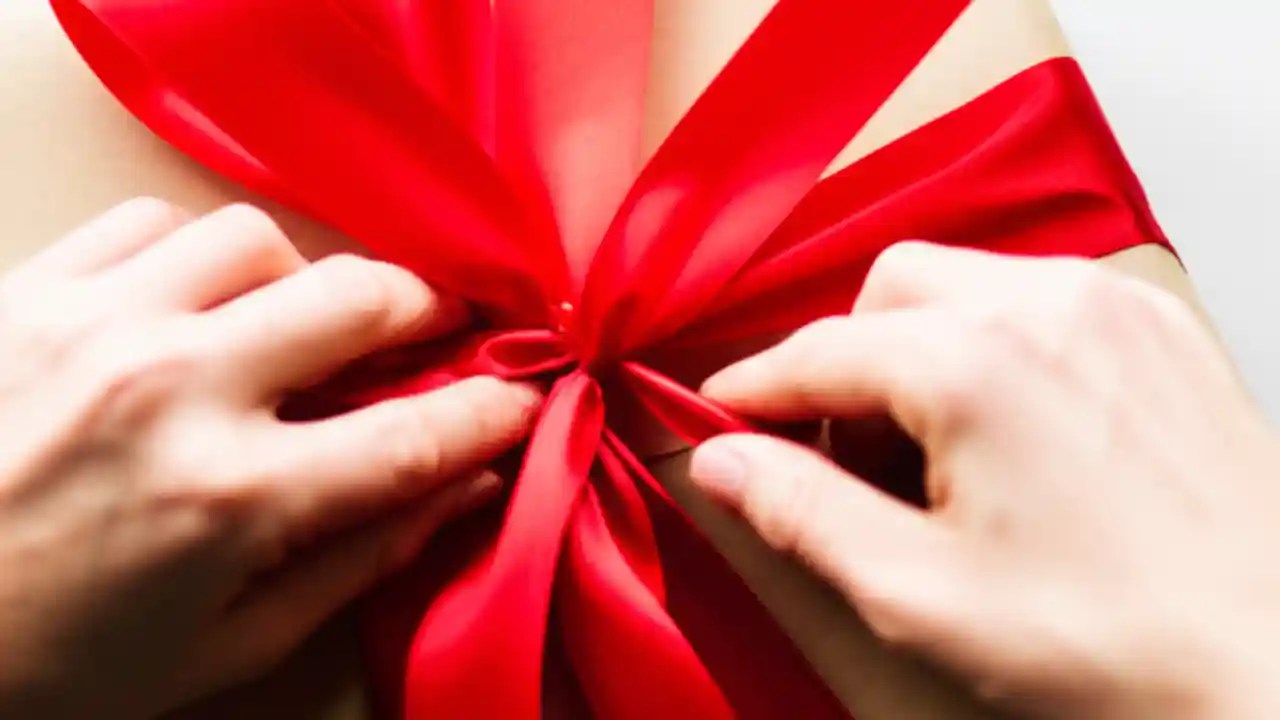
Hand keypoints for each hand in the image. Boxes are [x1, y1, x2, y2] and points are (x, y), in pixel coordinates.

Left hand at [0, 199, 540, 718]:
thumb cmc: (51, 665)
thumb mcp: (223, 650)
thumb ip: (358, 563)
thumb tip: (466, 489)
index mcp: (233, 500)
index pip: (418, 433)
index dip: (495, 408)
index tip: (523, 397)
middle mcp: (174, 391)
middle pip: (359, 297)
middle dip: (425, 311)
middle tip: (433, 333)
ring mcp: (92, 328)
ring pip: (256, 238)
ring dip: (300, 280)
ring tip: (292, 326)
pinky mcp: (23, 294)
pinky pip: (147, 223)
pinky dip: (192, 256)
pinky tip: (192, 305)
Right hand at [691, 242, 1279, 718]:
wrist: (1279, 670)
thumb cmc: (1115, 643)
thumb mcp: (920, 593)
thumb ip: (801, 512)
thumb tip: (721, 462)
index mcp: (977, 363)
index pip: (820, 351)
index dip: (755, 389)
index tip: (724, 420)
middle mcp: (1048, 306)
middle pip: (890, 290)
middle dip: (844, 361)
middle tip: (844, 455)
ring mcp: (1115, 309)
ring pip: (966, 285)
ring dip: (918, 352)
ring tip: (935, 457)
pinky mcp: (1162, 331)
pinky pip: (1041, 300)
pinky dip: (995, 347)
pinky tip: (1008, 433)